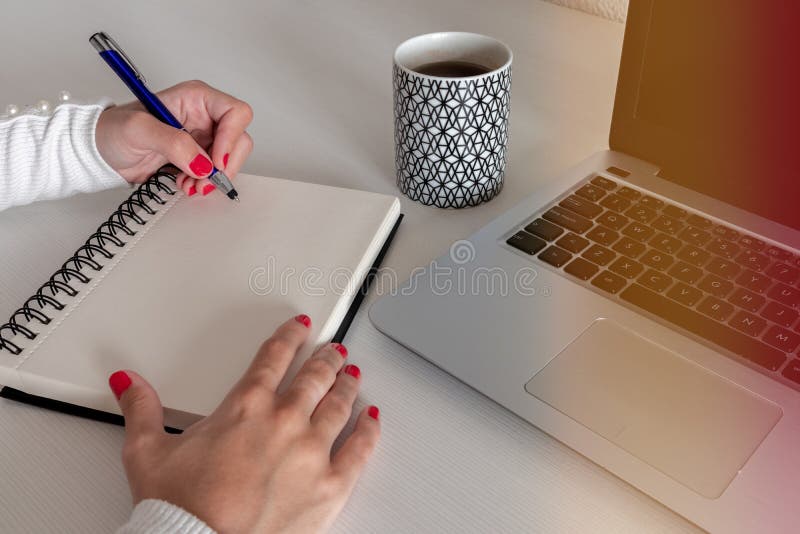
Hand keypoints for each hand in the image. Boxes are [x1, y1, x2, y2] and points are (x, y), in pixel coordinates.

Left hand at [95, 80, 253, 196]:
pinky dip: (205, 183)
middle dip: (224, 164)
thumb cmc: (112, 130)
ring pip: (229, 159)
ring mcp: (202, 138)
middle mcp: (203, 116)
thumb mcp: (139, 129)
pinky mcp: (197, 158)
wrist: (99, 153)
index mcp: (195, 98)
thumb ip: (173, 143)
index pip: (235, 113)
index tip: (215, 161)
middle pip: (239, 139)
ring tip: (191, 185)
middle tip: (205, 179)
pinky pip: (215, 173)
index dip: (231, 138)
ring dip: (214, 178)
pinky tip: (186, 184)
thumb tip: (203, 163)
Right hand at [108, 315, 379, 532]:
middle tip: (334, 350)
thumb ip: (142, 411)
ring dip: (347, 386)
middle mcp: (284, 421)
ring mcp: (312, 451)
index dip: (289, 337)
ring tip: (352, 376)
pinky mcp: (331, 485)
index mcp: (245, 406)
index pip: (274, 357)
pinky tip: (372, 419)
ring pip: (339, 405)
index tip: (300, 327)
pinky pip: (360, 449)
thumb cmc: (181, 510)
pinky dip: (369, 431)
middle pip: (314, 376)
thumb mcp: (147, 454)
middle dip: (326, 359)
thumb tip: (128, 384)